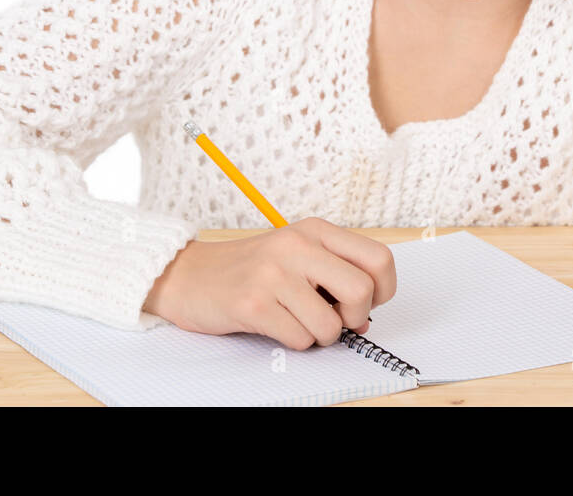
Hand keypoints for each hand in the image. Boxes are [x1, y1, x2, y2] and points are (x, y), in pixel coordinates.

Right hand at [143, 217, 395, 349]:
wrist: (189, 275)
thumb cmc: (251, 269)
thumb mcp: (298, 255)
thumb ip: (336, 276)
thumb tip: (367, 317)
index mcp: (316, 230)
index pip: (379, 259)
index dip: (383, 290)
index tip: (365, 301)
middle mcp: (297, 245)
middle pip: (362, 291)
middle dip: (355, 317)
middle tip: (336, 318)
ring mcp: (274, 274)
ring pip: (331, 325)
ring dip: (321, 335)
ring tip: (299, 321)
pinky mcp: (254, 303)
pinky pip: (300, 339)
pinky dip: (296, 342)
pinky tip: (277, 324)